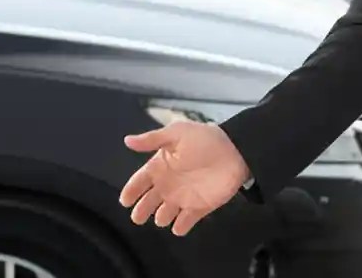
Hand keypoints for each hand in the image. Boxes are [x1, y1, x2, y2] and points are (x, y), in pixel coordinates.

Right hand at [118, 121, 251, 234]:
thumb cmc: (205, 139)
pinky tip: (177, 227)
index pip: (140, 181)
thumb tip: (127, 140)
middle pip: (150, 201)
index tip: (125, 200)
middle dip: (142, 209)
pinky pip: (186, 221)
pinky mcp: (200, 206)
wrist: (236, 150)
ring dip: (162, 218)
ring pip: (165, 213)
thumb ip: (152, 139)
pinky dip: (181, 226)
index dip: (132, 191)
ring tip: (160, 219)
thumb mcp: (177, 133)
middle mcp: (169, 183)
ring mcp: (184, 196)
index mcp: (161, 165)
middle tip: (138, 217)